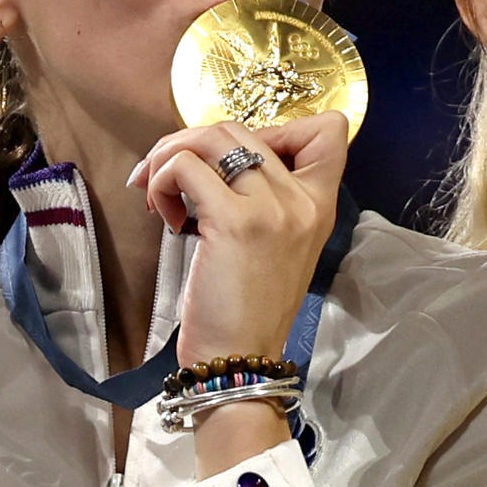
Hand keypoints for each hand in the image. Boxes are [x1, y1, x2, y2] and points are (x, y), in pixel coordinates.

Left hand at [129, 113, 350, 364]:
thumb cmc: (248, 308)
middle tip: (169, 175)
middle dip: (194, 141)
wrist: (238, 359)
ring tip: (159, 191)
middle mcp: (301, 199)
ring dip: (171, 155)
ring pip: (212, 137)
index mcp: (319, 204)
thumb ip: (268, 200)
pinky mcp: (233, 221)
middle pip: (244, 126)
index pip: (327, 130)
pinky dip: (161, 180)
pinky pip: (185, 167)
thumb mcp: (278, 247)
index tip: (235, 163)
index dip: (276, 127)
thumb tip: (218, 158)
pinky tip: (165, 215)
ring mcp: (270, 207)